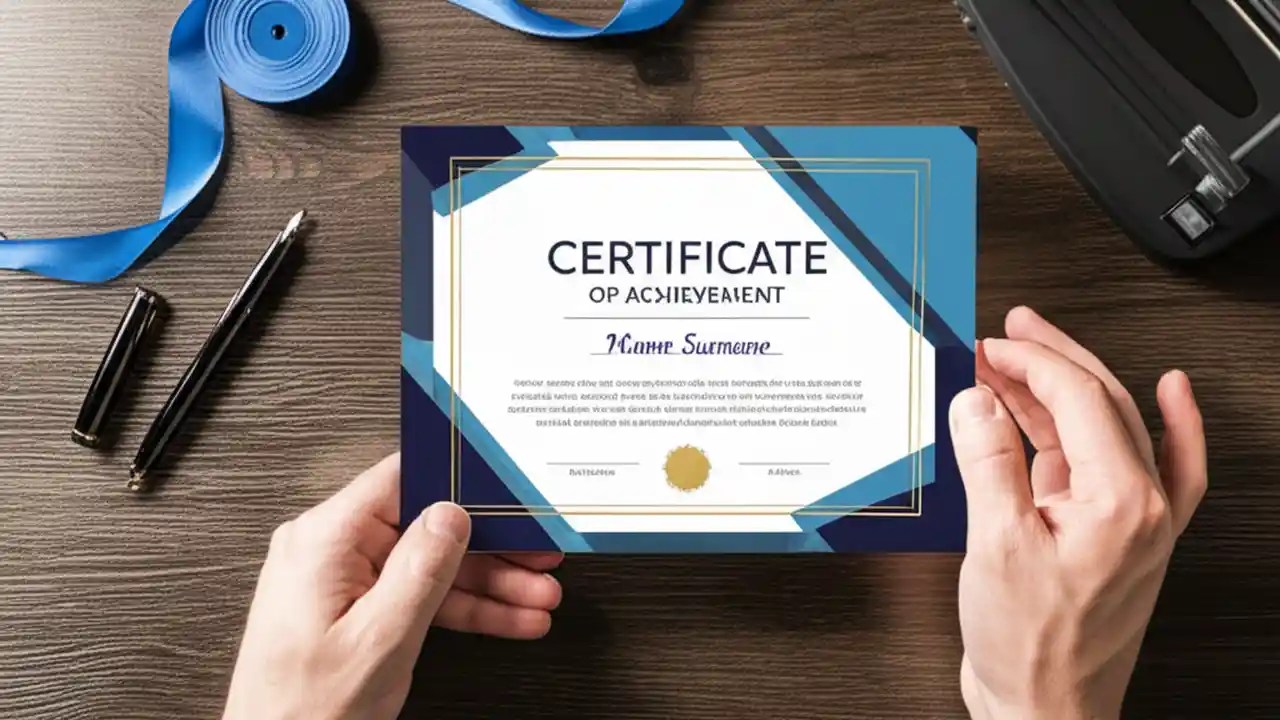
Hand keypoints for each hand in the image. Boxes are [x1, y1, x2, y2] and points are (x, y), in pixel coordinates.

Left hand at [223, 453, 562, 719]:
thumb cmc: (304, 711)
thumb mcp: (378, 639)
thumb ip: (420, 571)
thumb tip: (451, 515)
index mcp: (324, 540)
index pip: (402, 479)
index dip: (460, 479)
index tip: (506, 491)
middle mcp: (329, 550)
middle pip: (426, 526)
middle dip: (490, 547)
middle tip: (538, 556)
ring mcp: (340, 579)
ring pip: (429, 564)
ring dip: (487, 582)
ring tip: (537, 597)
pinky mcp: (352, 606)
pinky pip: (415, 593)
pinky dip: (461, 607)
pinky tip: (506, 617)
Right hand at [953, 307, 1206, 719]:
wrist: (1048, 710)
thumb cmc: (1033, 647)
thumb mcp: (996, 546)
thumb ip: (990, 464)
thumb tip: (977, 402)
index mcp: (1120, 501)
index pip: (1079, 399)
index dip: (1029, 362)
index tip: (989, 347)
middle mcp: (1141, 506)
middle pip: (1102, 401)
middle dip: (1051, 357)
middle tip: (1007, 332)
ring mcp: (1137, 521)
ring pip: (1110, 428)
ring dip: (1065, 389)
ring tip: (1018, 362)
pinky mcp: (1120, 537)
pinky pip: (1158, 464)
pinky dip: (1169, 425)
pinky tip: (1172, 394)